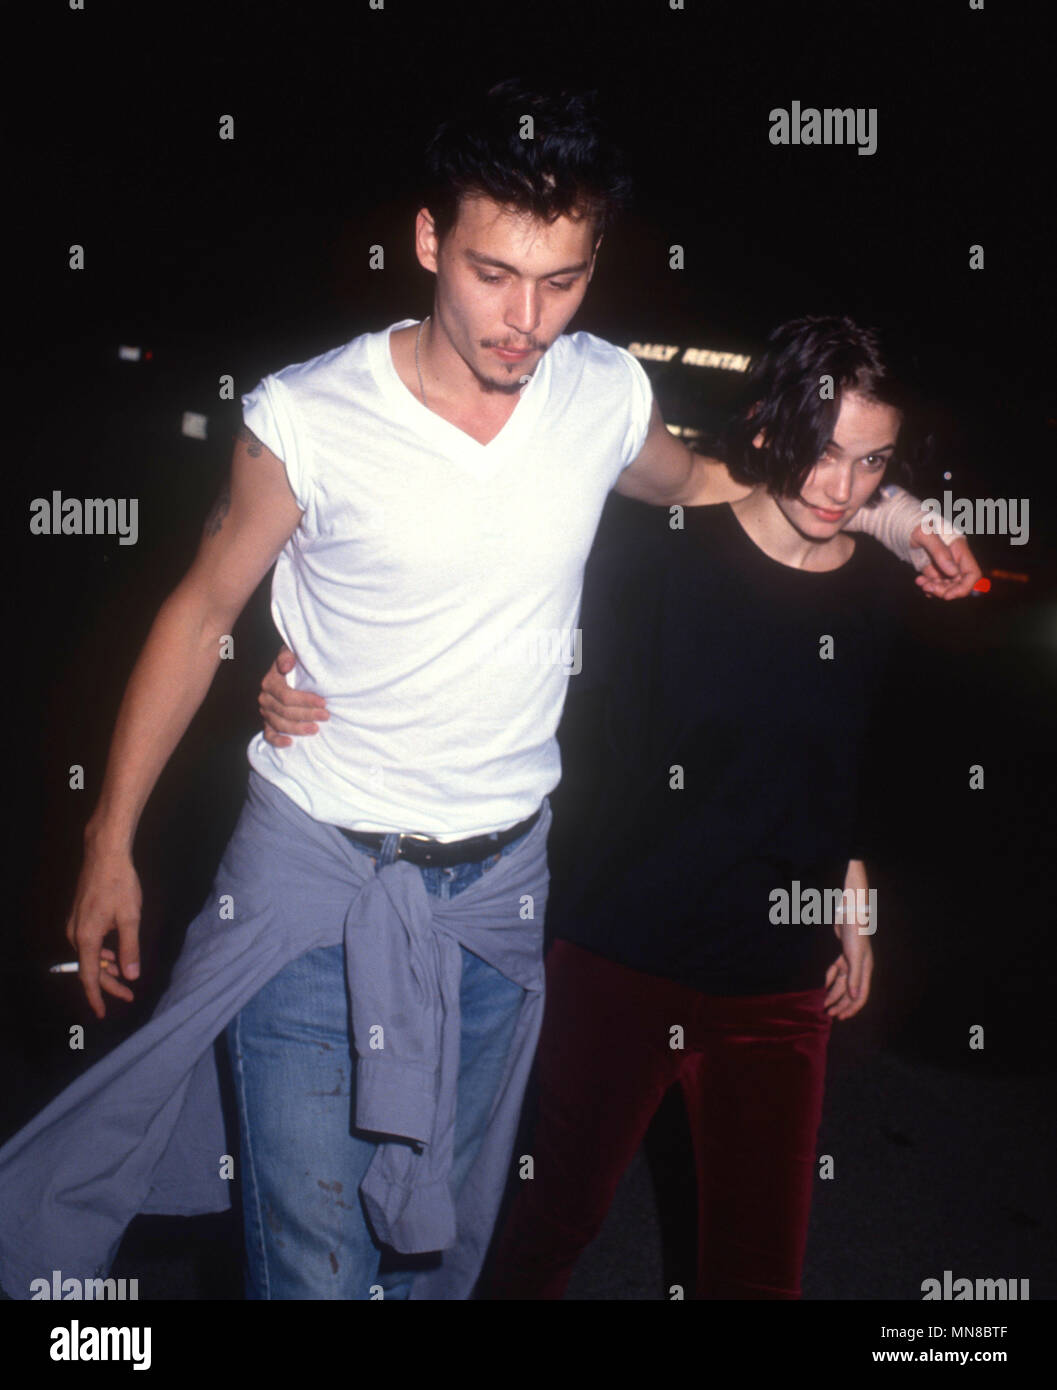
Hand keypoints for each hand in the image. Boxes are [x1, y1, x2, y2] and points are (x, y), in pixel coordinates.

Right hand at [65, 839, 142, 1018]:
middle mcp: (75, 933)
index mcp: (86, 937)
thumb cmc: (120, 884)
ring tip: (124, 977)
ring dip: (105, 969)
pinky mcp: (79, 915)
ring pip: (88, 955)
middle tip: (128, 995)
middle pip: (89, 968)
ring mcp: (75, 924)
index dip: (97, 996)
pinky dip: (100, 954)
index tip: (102, 1013)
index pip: (88, 976)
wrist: (105, 855)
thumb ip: (130, 949)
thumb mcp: (130, 918)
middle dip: (108, 984)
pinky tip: (114, 955)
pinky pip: (87, 943)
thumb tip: (131, 976)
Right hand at [258, 645, 328, 746]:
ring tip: (316, 729)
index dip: (305, 701)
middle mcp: (265, 698)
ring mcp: (266, 712)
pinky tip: (290, 743)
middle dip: (307, 715)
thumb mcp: (292, 652)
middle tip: (326, 716)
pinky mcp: (268, 722)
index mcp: (270, 682)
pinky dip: (277, 741)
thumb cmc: (296, 662)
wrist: (291, 670)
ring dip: (298, 729)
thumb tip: (286, 665)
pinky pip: (269, 735)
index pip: (287, 696)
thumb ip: (287, 655)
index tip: (323, 702)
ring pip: (279, 725)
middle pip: (285, 712)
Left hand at [824, 861, 873, 1019]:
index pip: (860, 995)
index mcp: (865, 971)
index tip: (841, 1017)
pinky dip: (830, 977)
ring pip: (842, 982)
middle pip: (850, 991)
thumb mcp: (854, 957)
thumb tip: (854, 997)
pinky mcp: (843, 954)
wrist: (850, 913)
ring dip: (833, 993)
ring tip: (824, 1003)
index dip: (852, 1008)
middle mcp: (860, 968)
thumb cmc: (855, 934)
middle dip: (840, 1004)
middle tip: (829, 1013)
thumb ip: (854, 977)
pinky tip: (824, 984)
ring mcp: (851, 961)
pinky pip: (837, 970)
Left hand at [910, 528, 982, 599]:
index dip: (964, 588)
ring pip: (947, 586)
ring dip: (935, 590)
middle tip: (927, 588)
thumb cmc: (915, 525)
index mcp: (959, 549)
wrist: (902, 526)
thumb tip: (953, 573)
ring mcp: (945, 565)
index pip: (973, 574)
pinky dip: (929, 587)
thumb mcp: (925, 535)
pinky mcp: (935, 569)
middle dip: (945, 591)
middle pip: (960, 584)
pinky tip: (920, 582)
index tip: (947, 596)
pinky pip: (937, 584)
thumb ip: (940, 552)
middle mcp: (955, 559)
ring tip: (921, 583)